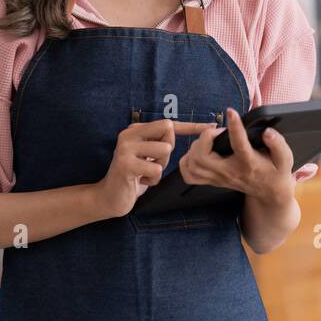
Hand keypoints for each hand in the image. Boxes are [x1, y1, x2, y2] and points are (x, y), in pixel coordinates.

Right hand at [93, 118, 215, 219]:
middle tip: (153, 162)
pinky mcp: (125, 164)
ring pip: (164, 150)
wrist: (109, 197)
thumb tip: (194, 135)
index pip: (169, 123)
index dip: (192, 125)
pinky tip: (140, 181)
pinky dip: (153, 180)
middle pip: (168, 130)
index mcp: (136, 129)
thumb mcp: (148, 155)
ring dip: (160, 166)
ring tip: (146, 172)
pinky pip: (156, 170)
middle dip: (169, 150)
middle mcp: (129, 134)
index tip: (211, 125)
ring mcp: (126, 148)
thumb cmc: (134, 176)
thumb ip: (162, 142)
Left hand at [178, 107, 295, 204]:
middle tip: (216, 130)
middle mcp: (230, 172)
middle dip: (205, 137)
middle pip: (203, 157)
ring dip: (195, 147)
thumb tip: (267, 131)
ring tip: (207, 139)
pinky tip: (196, 152)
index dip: (235, 126)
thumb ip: (278, 144)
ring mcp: (219, 178)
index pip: (239, 144)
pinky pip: (189, 175)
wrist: (269, 193)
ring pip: (193, 165)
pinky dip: (187, 162)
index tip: (231, 111)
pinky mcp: (212, 181)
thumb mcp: (284, 158)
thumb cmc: (276, 171)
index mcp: (248, 163)